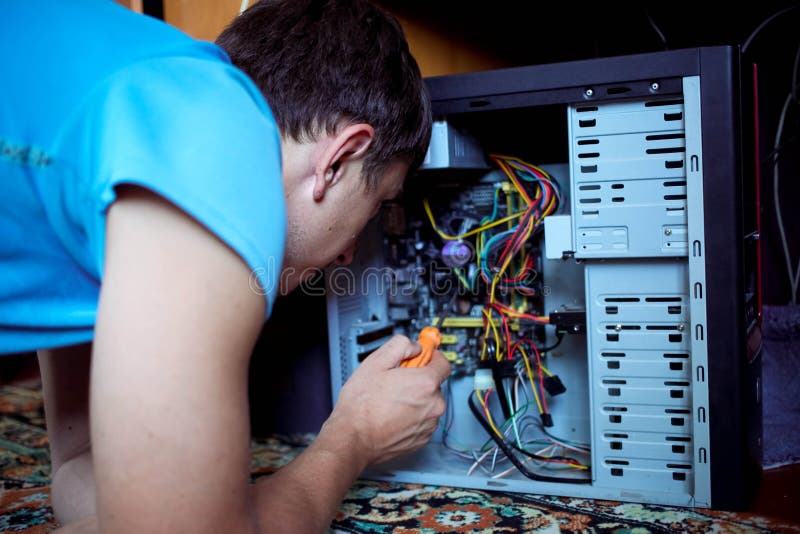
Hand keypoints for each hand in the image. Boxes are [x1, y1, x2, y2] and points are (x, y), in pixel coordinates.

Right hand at [321, 335, 451, 465]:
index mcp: (426, 384)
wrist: (353, 439)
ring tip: (390, 402)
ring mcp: (429, 425)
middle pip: (434, 384)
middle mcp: (433, 405)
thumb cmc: (361, 405)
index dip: (431, 357)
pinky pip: (422, 421)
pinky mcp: (422, 440)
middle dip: (418, 380)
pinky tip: (392, 416)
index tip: (422, 357)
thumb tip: (414, 346)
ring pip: (428, 404)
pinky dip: (412, 417)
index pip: (444, 364)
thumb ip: (400, 346)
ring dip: (415, 400)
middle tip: (395, 381)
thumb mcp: (376, 362)